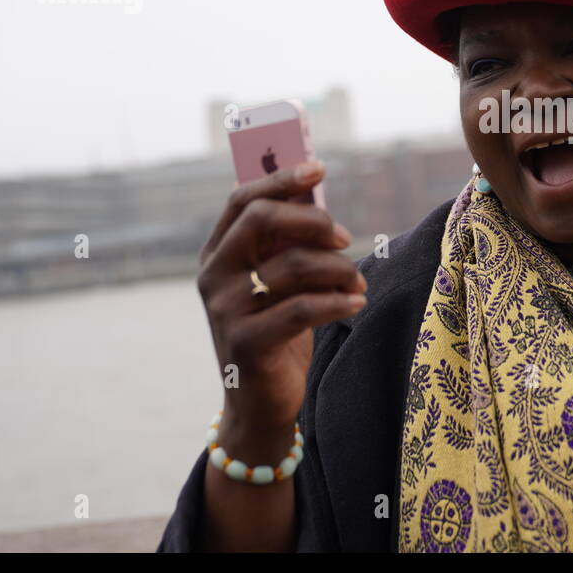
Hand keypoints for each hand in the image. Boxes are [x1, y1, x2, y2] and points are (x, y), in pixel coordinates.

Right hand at [196, 161, 365, 451]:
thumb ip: (286, 242)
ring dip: (339, 270)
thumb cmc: (277, 331)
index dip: (280, 178)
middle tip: (346, 239)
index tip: (318, 168)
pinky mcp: (246, 343)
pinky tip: (355, 303)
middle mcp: (213, 276)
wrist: (259, 404)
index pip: (241, 199)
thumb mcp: (278, 281)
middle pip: (261, 220)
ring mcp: (225, 310)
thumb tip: (314, 189)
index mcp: (217, 253)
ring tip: (359, 283)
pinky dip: (338, 301)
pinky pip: (302, 309)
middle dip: (313, 221)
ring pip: (293, 265)